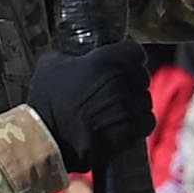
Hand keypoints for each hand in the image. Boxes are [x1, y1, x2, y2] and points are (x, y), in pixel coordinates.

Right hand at [24, 40, 146, 170]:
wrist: (48, 141)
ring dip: (134, 103)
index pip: (135, 51)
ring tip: (115, 110)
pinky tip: (123, 124)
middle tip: (113, 89)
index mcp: (106, 60)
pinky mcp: (132, 130)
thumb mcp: (50, 65)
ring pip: (145, 99)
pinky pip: (147, 121)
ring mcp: (130, 107)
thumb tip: (75, 56)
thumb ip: (70, 55)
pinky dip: (139, 123)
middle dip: (131, 81)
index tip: (119, 63)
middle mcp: (123, 81)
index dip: (128, 57)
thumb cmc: (46, 102)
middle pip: (142, 75)